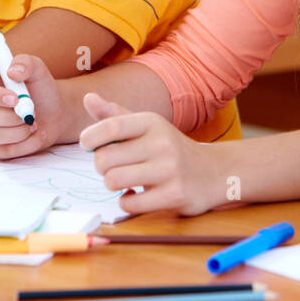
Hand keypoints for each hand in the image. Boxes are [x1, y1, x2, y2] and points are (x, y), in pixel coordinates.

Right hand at [0, 54, 69, 158]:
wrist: (53, 113)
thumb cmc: (40, 89)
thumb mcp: (38, 69)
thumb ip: (26, 63)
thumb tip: (12, 72)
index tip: (15, 98)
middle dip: (9, 116)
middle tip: (30, 111)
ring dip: (18, 131)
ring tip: (33, 122)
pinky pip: (2, 151)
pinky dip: (26, 144)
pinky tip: (36, 134)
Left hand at [79, 92, 220, 216]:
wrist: (214, 172)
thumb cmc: (170, 149)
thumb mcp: (147, 127)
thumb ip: (115, 115)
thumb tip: (87, 97)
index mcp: (153, 122)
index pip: (112, 126)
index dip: (91, 136)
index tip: (85, 144)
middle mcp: (162, 143)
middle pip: (105, 159)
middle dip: (101, 166)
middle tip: (112, 167)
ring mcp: (170, 171)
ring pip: (113, 181)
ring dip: (112, 184)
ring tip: (125, 180)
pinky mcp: (174, 196)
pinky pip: (129, 203)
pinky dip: (127, 201)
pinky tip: (138, 194)